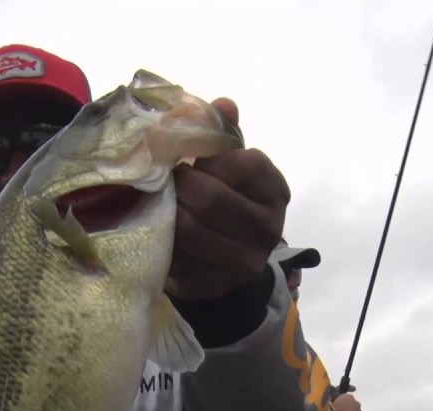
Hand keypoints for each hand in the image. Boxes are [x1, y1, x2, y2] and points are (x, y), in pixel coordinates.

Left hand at [168, 97, 290, 299]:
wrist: (231, 258)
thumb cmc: (228, 196)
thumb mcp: (231, 163)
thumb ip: (224, 133)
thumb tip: (224, 104)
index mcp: (275, 190)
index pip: (243, 165)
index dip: (207, 159)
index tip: (188, 160)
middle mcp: (269, 228)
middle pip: (211, 200)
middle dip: (179, 187)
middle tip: (164, 181)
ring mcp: (245, 262)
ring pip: (191, 232)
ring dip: (166, 214)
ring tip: (157, 203)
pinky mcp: (216, 286)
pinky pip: (178, 261)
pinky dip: (161, 244)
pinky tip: (157, 233)